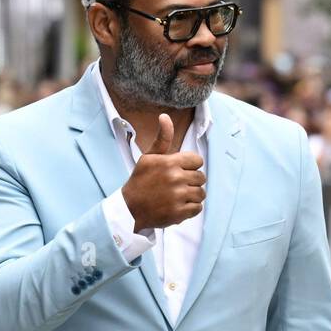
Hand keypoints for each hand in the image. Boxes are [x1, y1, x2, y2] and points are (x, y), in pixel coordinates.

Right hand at [121, 113, 205, 231]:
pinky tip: (180, 206)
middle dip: (192, 181)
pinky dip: (191, 209)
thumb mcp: (149, 157)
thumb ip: (162, 139)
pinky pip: (198, 208)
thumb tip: (165, 116)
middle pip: (201, 177)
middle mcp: (176, 178)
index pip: (198, 161)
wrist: (129, 208)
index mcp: (170, 162)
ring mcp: (178, 196)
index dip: (191, 166)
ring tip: (180, 197)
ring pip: (201, 193)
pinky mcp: (179, 213)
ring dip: (193, 195)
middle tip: (178, 186)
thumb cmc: (140, 181)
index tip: (181, 171)